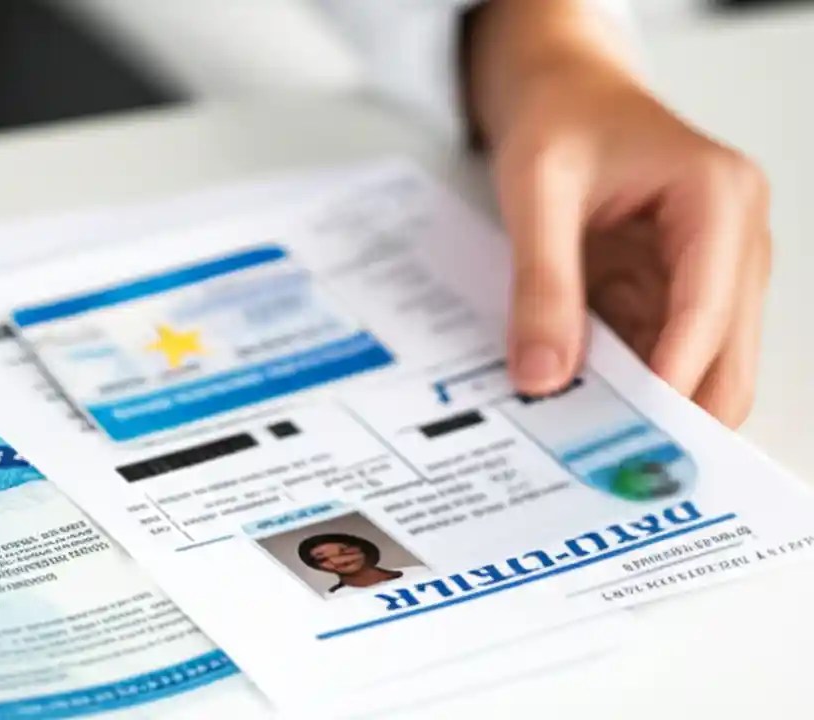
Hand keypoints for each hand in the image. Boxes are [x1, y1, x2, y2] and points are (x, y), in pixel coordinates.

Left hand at [469, 1, 769, 427]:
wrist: (562, 93)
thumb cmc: (561, 121)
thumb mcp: (538, 192)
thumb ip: (543, 283)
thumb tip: (543, 375)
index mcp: (719, 201)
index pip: (709, 309)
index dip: (673, 376)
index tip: (634, 434)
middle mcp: (735, 240)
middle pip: (725, 354)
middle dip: (672, 408)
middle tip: (613, 463)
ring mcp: (713, 270)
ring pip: (697, 365)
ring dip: (646, 403)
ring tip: (588, 443)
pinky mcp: (679, 289)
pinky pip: (660, 351)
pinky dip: (626, 382)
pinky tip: (583, 406)